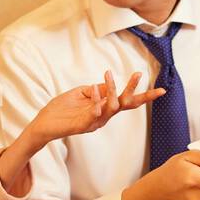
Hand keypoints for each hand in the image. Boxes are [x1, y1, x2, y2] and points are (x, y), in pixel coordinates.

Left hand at [29, 71, 163, 143]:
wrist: (43, 123)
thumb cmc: (61, 109)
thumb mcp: (80, 94)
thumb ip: (95, 90)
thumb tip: (108, 84)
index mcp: (104, 109)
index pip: (127, 101)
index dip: (141, 94)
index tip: (156, 85)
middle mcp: (103, 117)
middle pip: (127, 105)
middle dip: (139, 95)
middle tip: (147, 81)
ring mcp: (95, 122)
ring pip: (113, 107)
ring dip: (112, 89)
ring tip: (107, 74)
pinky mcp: (83, 125)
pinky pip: (95, 112)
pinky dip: (96, 99)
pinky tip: (94, 89)